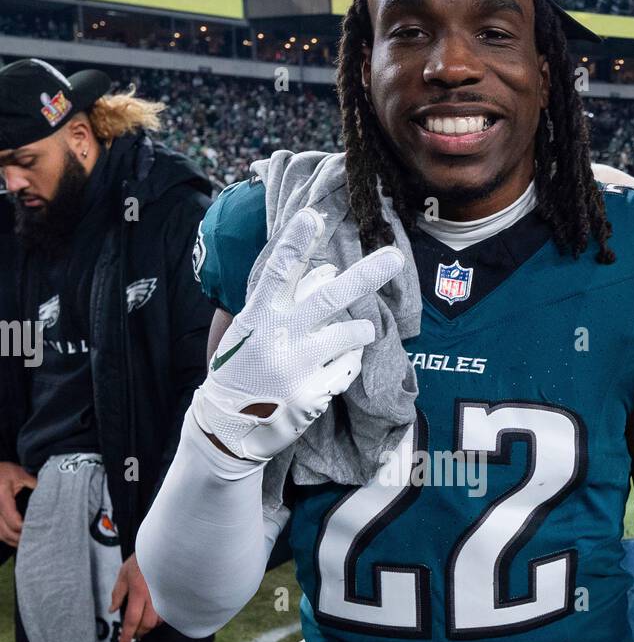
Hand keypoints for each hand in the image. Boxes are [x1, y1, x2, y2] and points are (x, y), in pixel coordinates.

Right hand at [0, 461, 37, 547]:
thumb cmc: (3, 471)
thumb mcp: (20, 473)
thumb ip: (34, 484)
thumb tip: (52, 492)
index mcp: (2, 498)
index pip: (14, 522)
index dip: (26, 529)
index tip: (40, 529)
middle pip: (7, 532)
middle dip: (22, 539)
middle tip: (39, 540)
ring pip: (1, 535)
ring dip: (14, 541)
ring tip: (30, 543)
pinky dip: (8, 538)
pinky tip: (18, 539)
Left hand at [109, 553, 163, 641]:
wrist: (163, 550)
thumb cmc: (141, 560)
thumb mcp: (124, 573)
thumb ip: (117, 593)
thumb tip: (112, 610)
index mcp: (138, 592)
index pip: (131, 619)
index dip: (126, 635)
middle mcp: (153, 597)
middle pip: (146, 624)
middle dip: (138, 633)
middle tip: (131, 636)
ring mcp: (164, 598)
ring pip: (158, 621)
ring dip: (148, 627)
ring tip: (140, 626)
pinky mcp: (171, 597)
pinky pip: (165, 614)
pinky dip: (157, 619)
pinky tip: (151, 615)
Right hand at [191, 206, 403, 461]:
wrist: (230, 425)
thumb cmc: (245, 367)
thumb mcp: (253, 329)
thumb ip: (287, 299)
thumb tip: (329, 269)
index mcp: (259, 316)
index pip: (279, 272)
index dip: (295, 241)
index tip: (312, 215)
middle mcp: (279, 338)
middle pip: (328, 299)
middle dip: (365, 275)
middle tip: (395, 257)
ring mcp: (297, 367)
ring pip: (349, 334)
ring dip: (361, 330)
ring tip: (359, 331)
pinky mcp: (313, 394)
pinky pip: (349, 366)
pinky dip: (348, 361)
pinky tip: (332, 366)